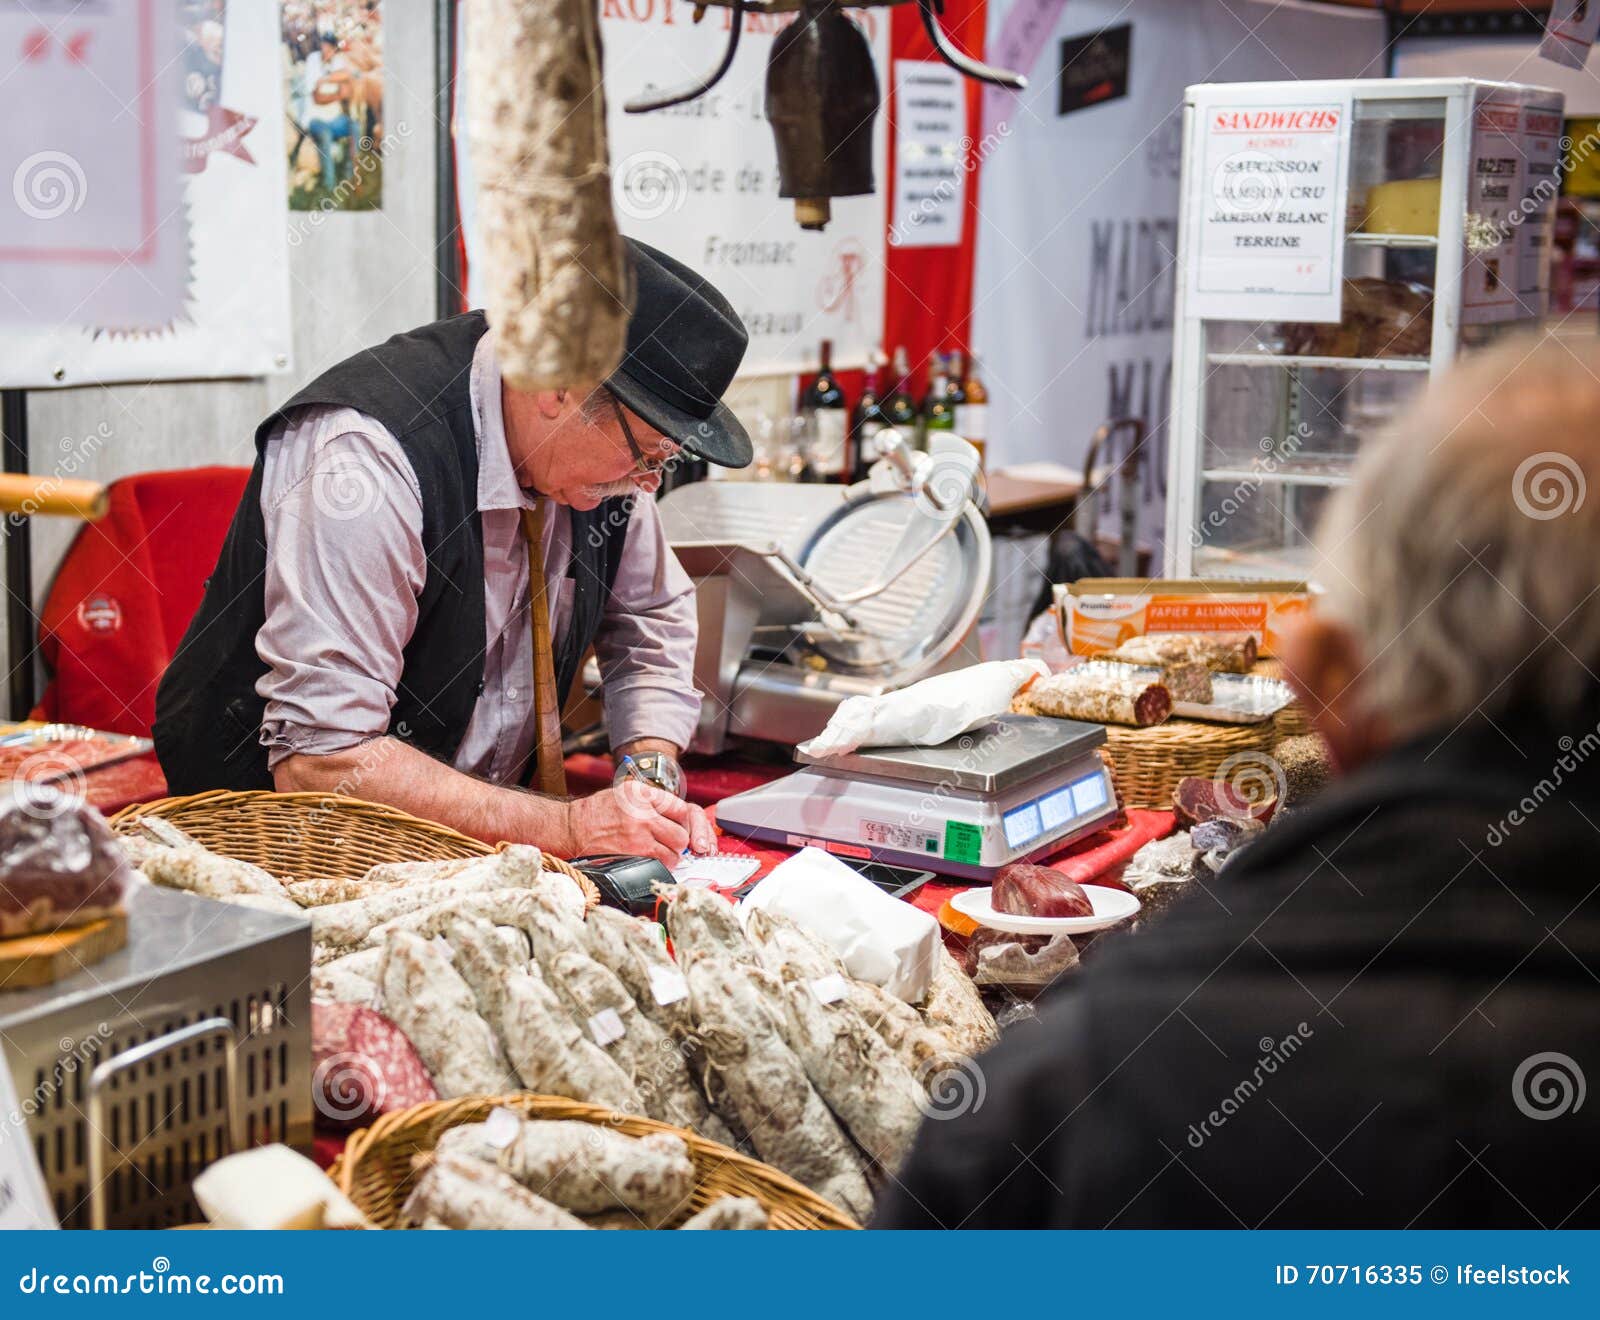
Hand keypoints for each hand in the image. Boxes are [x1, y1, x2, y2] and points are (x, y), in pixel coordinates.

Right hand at [561, 783, 715, 865]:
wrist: (570, 828)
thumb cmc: (597, 812)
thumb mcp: (625, 793)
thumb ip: (651, 801)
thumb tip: (679, 817)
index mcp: (642, 793)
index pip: (682, 809)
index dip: (686, 823)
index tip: (682, 829)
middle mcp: (643, 812)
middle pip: (681, 834)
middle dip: (679, 843)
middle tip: (671, 845)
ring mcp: (638, 834)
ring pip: (674, 852)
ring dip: (671, 857)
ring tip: (659, 853)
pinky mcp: (633, 853)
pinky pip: (660, 863)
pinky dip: (660, 866)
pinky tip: (651, 861)